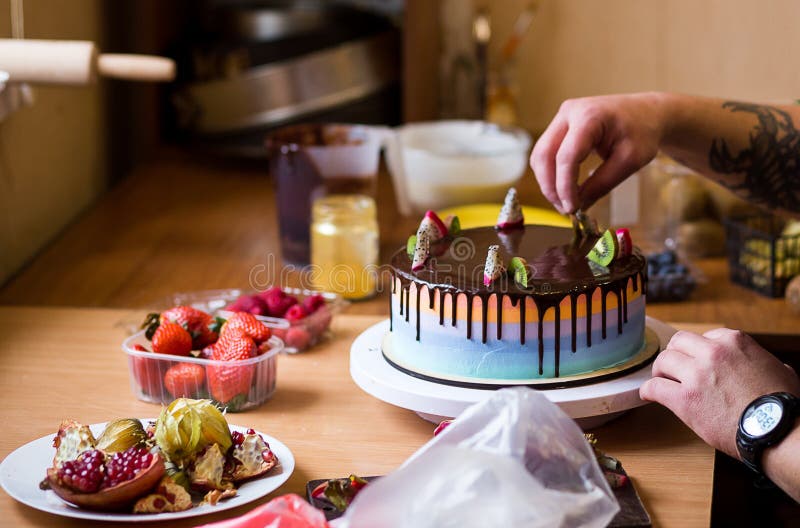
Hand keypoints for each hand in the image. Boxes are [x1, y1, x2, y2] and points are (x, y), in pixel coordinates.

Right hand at [530, 93, 668, 213]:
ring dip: (548, 182)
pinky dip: (551, 174)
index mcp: (589, 116)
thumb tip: (578, 206)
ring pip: (540, 155)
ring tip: (565, 202)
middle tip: (565, 209)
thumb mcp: (630, 161)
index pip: (566, 156)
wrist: (646, 113)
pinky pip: (545, 154)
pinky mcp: (559, 127)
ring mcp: (561, 118)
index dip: (565, 186)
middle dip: (550, 186)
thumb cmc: (642, 132)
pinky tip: (564, 189)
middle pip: (544, 154)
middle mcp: (569, 113)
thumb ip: (602, 184)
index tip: (572, 208)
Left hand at [640, 328, 799, 458]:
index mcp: (734, 341)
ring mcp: (696, 375)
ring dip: (660, 371)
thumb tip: (769, 365)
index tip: (697, 362)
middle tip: (674, 368)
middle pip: (678, 343)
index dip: (699, 351)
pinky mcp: (684, 399)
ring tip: (662, 380)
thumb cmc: (782, 405)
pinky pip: (654, 387)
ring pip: (663, 360)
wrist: (777, 431)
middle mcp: (712, 352)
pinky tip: (649, 395)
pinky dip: (648, 390)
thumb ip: (763, 362)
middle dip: (675, 354)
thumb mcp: (779, 370)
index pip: (704, 337)